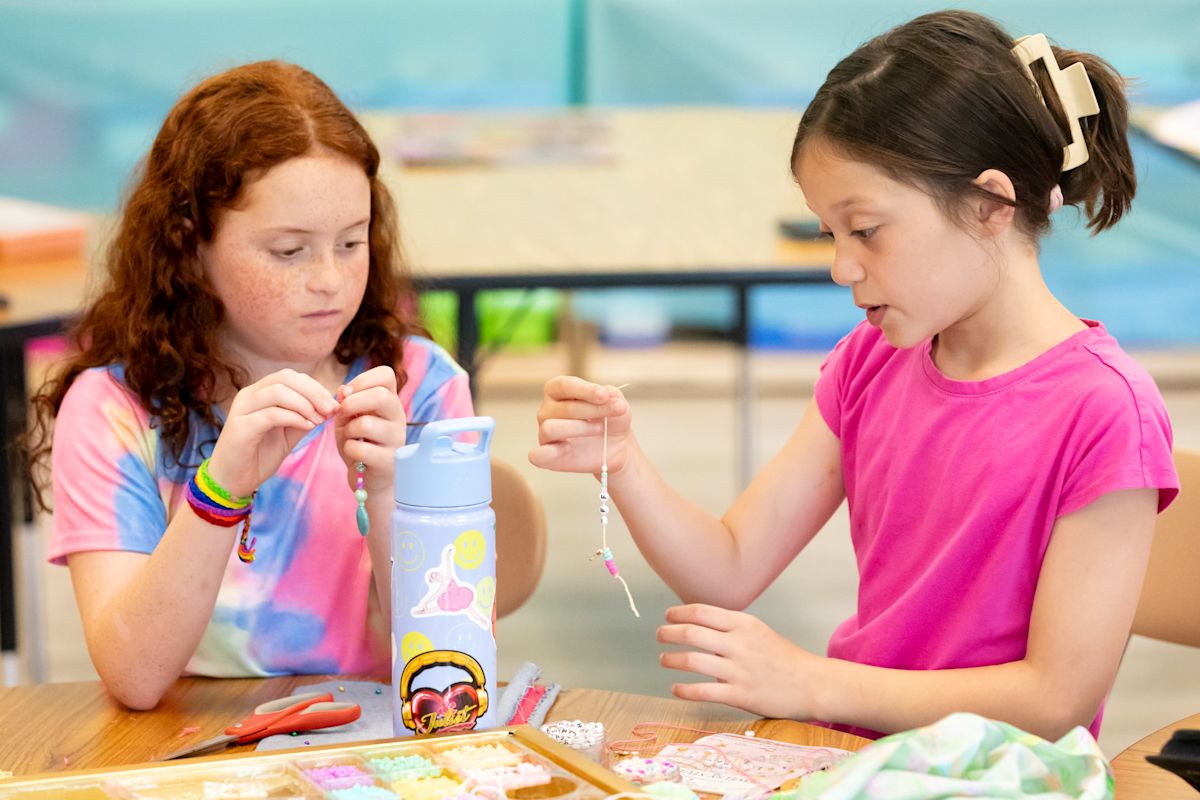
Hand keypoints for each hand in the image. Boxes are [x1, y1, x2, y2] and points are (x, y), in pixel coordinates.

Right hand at [208, 369, 338, 497]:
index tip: (333, 404)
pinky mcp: (239, 426)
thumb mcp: (290, 433)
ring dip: (305, 404)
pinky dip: (294, 418)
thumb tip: (331, 405)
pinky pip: (271, 414)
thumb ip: (306, 416)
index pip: (290, 376)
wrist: (234, 480)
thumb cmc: (261, 455)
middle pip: (285, 377)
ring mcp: (242, 409)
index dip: (315, 386)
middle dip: (313, 391)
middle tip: (330, 409)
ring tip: (318, 421)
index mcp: (259, 392)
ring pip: (278, 392)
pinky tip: (307, 427)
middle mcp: (249, 395)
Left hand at [333, 365, 406, 495]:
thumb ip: (346, 401)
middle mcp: (398, 417)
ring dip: (348, 429)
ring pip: (366, 424)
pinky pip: (360, 449)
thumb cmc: (360, 442)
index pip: (386, 374)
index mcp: (391, 401)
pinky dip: (349, 449)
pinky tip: (354, 453)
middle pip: (380, 396)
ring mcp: (396, 439)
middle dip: (352, 403)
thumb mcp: (349, 417)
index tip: (347, 394)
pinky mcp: (388, 461)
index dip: (362, 380)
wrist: (370, 478)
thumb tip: (343, 391)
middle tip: (342, 415)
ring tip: (349, 437)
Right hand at [529, 376, 630, 473]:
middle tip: (617, 411)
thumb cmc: (611, 418)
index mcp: (557, 390)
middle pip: (565, 408)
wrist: (616, 445)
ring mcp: (545, 433)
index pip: (563, 386)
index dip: (585, 390)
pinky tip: (568, 449)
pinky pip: (537, 455)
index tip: (604, 396)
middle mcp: (547, 410)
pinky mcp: (547, 456)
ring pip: (550, 428)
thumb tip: (608, 397)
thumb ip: (612, 396)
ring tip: (599, 429)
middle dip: (594, 410)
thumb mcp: (617, 403)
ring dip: (580, 428)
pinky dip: (551, 452)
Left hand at [657, 604, 820, 720]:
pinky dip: (683, 690)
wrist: (813, 684)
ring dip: (671, 659)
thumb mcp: (759, 631)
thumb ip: (731, 627)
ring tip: (664, 660)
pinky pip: (702, 691)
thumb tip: (698, 624)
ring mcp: (738, 670)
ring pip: (691, 661)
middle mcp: (739, 644)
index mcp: (744, 624)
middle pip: (691, 633)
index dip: (678, 612)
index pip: (701, 611)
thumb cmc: (785, 658)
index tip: (668, 616)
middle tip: (660, 635)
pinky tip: (676, 689)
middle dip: (668, 633)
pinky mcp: (740, 695)